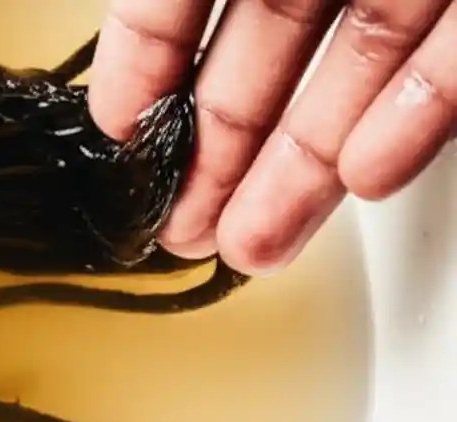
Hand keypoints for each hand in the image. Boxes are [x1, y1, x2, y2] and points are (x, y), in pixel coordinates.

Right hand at [88, 0, 455, 274]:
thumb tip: (125, 75)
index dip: (139, 68)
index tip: (119, 141)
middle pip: (261, 56)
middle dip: (216, 154)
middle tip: (185, 230)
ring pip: (352, 76)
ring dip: (300, 170)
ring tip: (258, 244)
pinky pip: (450, 67)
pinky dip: (411, 125)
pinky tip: (363, 178)